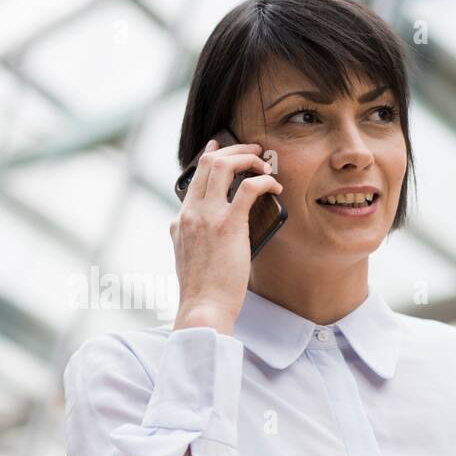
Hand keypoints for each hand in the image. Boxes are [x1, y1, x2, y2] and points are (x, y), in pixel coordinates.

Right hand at [171, 137, 280, 331]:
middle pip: (207, 163)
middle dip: (233, 149)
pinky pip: (248, 188)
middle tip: (252, 151)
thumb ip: (196, 238)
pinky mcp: (227, 225)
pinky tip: (274, 188)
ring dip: (246, 158)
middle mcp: (190, 213)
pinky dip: (264, 181)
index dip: (210, 157)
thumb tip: (216, 229)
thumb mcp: (190, 258)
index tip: (220, 148)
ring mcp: (206, 217)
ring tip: (263, 163)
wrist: (203, 308)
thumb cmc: (203, 290)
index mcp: (180, 221)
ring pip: (222, 165)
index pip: (194, 178)